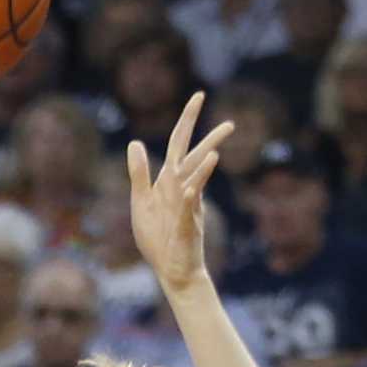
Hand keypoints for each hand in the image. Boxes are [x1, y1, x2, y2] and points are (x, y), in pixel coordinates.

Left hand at [127, 91, 233, 293]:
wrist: (171, 269)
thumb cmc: (158, 238)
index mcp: (170, 180)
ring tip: (217, 151)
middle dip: (210, 140)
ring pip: (195, 182)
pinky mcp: (186, 226)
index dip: (187, 120)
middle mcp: (182, 189)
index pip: (179, 144)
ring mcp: (187, 207)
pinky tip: (191, 188)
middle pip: (195, 159)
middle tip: (231, 124)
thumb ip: (138, 172)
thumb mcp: (141, 201)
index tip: (199, 96)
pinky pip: (188, 210)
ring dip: (204, 168)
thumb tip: (135, 142)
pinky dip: (189, 198)